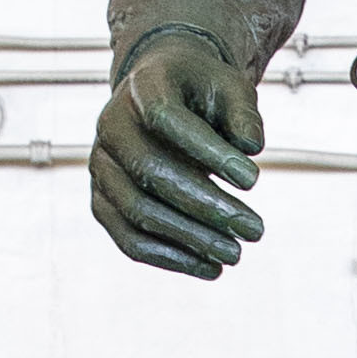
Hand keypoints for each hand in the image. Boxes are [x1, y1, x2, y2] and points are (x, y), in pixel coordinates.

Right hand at [90, 34, 266, 281]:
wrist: (161, 96)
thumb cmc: (201, 93)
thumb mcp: (230, 88)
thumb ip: (243, 112)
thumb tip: (251, 146)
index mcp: (142, 88)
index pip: (166, 120)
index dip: (207, 151)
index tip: (253, 180)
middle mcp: (111, 126)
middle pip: (149, 172)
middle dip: (205, 206)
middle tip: (254, 229)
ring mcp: (102, 166)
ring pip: (137, 211)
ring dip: (190, 239)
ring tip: (236, 253)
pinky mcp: (103, 202)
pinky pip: (129, 238)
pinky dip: (170, 258)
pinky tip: (210, 269)